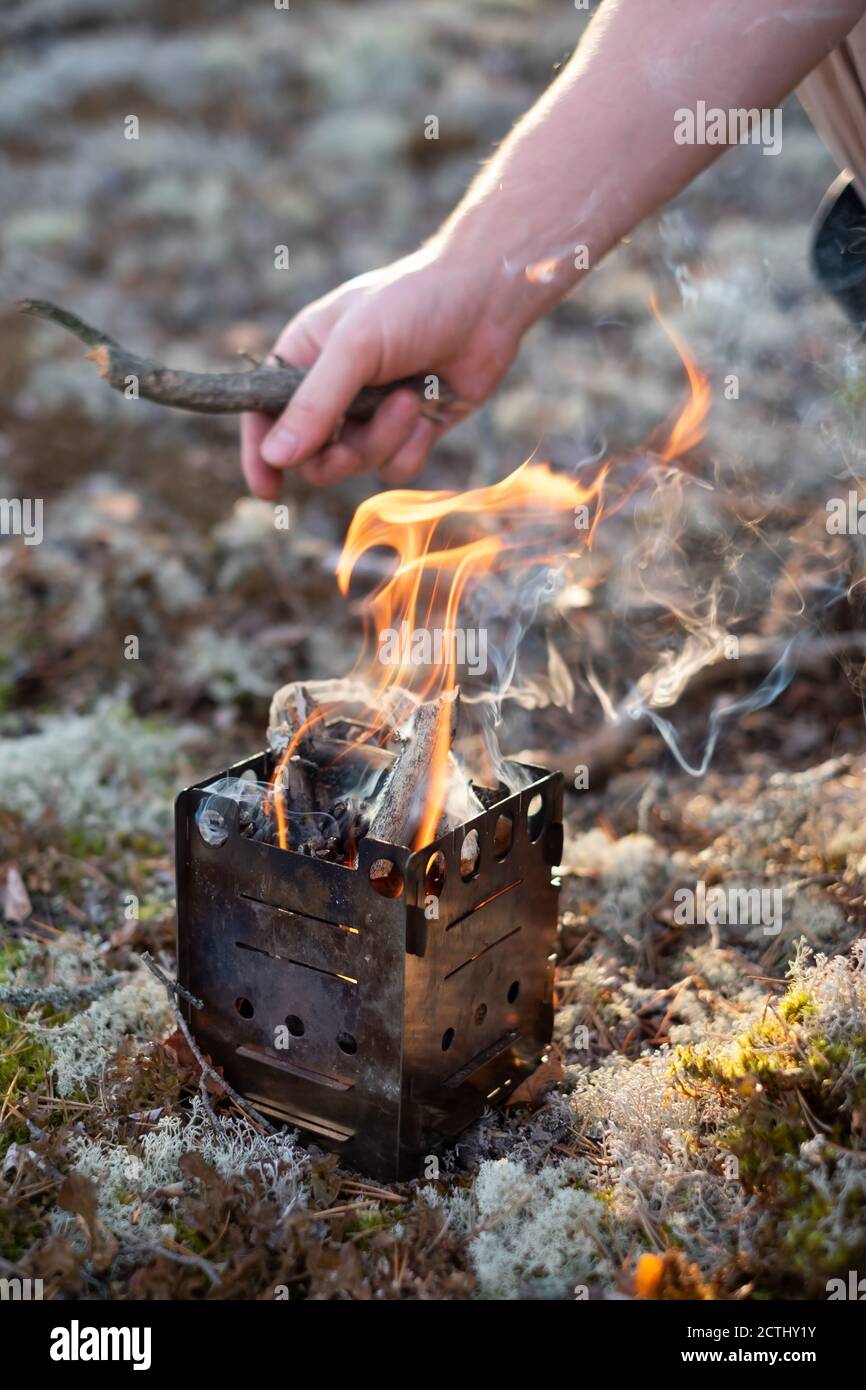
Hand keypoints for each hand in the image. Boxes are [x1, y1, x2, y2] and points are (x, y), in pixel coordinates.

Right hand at [240, 243, 522, 495]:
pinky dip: (413, 446)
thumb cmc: (413, 304)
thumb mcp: (355, 347)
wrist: (486, 300)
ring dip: (384, 439)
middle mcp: (333, 390)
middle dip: (335, 454)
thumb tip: (276, 456)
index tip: (267, 489)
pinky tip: (430, 409)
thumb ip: (314, 404)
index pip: (264, 415)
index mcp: (303, 359)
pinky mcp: (410, 430)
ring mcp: (372, 413)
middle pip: (312, 455)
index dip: (261, 454)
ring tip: (409, 399)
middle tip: (351, 442)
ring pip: (357, 463)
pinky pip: (395, 467)